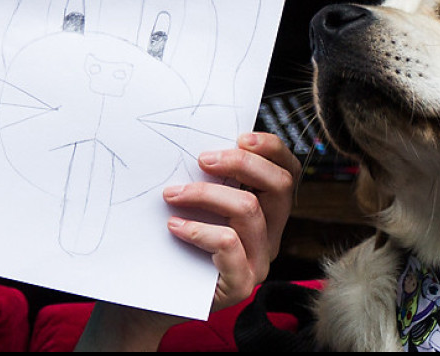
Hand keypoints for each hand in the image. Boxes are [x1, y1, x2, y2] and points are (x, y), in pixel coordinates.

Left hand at [164, 132, 301, 310]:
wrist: (150, 302)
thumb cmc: (173, 246)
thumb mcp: (197, 206)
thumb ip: (210, 180)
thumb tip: (202, 141)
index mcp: (267, 212)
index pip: (289, 171)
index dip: (272, 148)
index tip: (240, 136)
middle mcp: (271, 236)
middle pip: (280, 185)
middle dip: (242, 163)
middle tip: (202, 159)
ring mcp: (259, 262)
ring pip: (250, 210)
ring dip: (206, 194)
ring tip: (172, 194)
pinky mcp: (241, 284)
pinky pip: (229, 244)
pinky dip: (198, 229)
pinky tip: (174, 226)